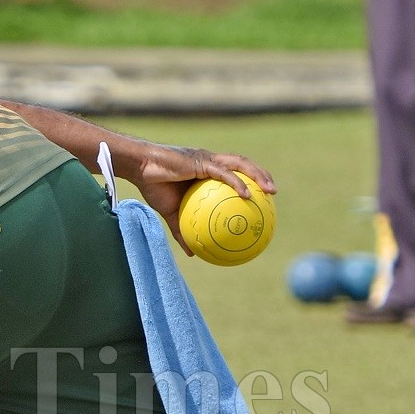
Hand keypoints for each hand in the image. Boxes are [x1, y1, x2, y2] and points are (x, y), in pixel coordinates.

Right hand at [134, 144, 276, 256]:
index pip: (234, 171)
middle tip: (273, 193)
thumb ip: (182, 231)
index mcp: (206, 171)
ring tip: (270, 191)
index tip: (262, 196)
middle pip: (244, 165)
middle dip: (262, 176)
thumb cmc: (154, 186)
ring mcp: (208, 160)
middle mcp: (211, 162)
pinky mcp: (202, 161)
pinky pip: (224, 173)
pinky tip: (247, 195)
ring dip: (258, 175)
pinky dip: (237, 183)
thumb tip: (192, 253)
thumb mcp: (169, 214)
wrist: (141, 169)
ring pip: (240, 164)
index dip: (250, 180)